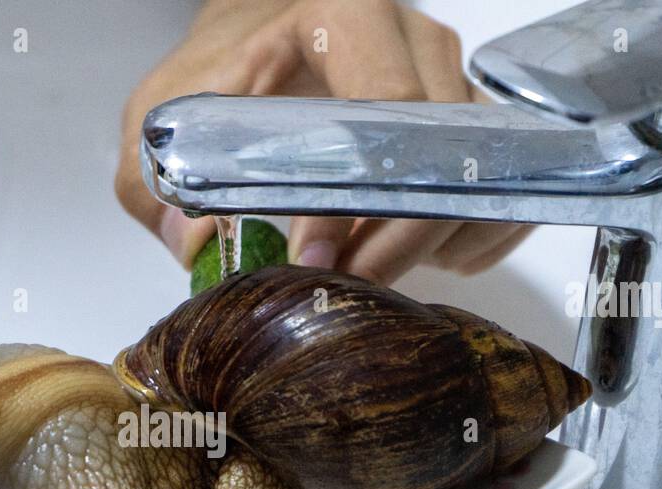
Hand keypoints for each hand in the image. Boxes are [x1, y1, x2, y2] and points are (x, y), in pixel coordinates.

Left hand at [115, 0, 530, 284]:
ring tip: (373, 274)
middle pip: (442, 158)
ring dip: (436, 248)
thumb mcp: (168, 113)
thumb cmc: (224, 73)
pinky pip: (503, 197)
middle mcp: (416, 41)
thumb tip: (194, 249)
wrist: (262, 44)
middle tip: (343, 289)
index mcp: (344, 16)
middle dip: (395, 242)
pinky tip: (416, 260)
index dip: (355, 201)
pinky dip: (471, 243)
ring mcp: (456, 84)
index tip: (314, 259)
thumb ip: (158, 179)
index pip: (381, 114)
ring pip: (481, 181)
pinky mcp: (477, 128)